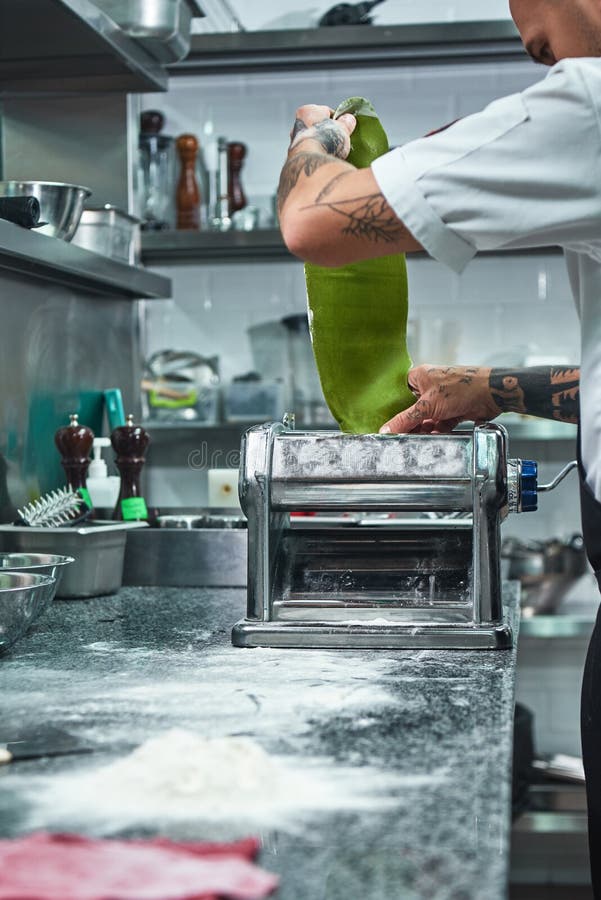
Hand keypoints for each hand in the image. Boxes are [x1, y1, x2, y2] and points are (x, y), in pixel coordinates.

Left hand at [288, 104, 355, 159]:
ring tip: (334, 153)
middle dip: (326, 133)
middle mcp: (297, 126)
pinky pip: (310, 155)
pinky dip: (317, 157)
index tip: (343, 126)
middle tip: (338, 140)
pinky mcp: (296, 159)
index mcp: (306, 111)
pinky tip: (326, 162)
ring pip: (312, 141)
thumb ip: (345, 123)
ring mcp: (294, 143)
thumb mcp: (342, 129)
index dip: (335, 119)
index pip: (324, 111)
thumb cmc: (326, 141)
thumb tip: (349, 119)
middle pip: (316, 127)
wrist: (312, 164)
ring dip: (321, 146)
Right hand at [379, 364, 501, 433]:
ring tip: (417, 439)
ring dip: (423, 429)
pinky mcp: (452, 411)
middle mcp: (430, 387)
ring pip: (426, 419)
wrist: (492, 394)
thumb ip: (406, 419)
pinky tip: (433, 437)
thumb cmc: (462, 387)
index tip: (386, 425)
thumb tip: (386, 429)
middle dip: (409, 423)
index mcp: (419, 376)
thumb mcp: (427, 405)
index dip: (392, 409)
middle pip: (412, 409)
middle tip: (401, 436)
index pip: (398, 394)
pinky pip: (439, 424)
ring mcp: (442, 400)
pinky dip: (436, 431)